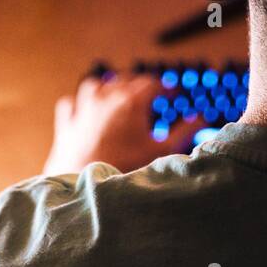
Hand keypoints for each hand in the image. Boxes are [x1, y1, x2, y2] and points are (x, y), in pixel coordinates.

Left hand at [43, 69, 200, 175]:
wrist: (87, 186)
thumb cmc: (125, 169)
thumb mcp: (163, 151)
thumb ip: (184, 131)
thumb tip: (200, 119)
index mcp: (131, 102)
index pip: (153, 84)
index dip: (166, 87)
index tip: (173, 94)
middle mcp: (105, 99)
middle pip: (126, 80)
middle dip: (140, 85)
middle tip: (151, 95)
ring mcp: (83, 109)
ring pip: (95, 85)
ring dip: (108, 86)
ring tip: (117, 94)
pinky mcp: (66, 125)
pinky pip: (70, 103)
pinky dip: (78, 103)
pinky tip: (84, 109)